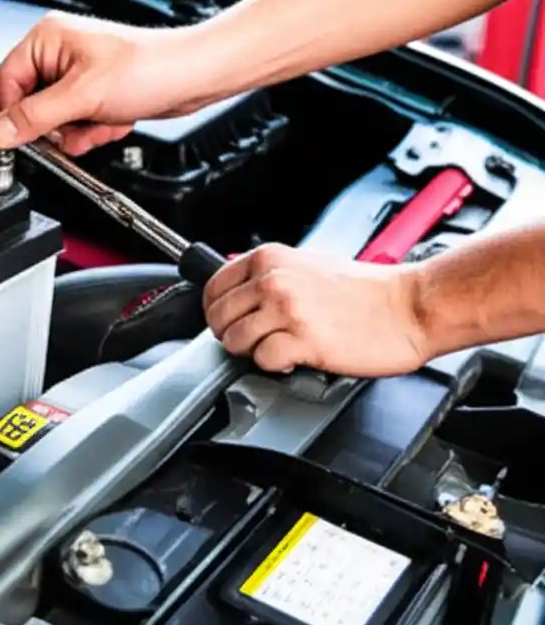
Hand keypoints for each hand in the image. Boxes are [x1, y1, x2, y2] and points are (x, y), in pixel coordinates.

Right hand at [0, 12, 211, 155]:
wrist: (192, 78)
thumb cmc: (149, 69)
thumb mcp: (82, 98)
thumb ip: (34, 117)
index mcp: (46, 38)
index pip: (5, 85)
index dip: (14, 116)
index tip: (25, 139)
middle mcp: (57, 52)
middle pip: (29, 106)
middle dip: (55, 126)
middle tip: (75, 127)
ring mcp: (75, 73)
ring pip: (53, 120)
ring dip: (76, 131)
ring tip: (100, 122)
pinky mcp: (92, 91)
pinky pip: (74, 122)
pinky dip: (91, 130)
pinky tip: (111, 122)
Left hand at [202, 243, 431, 377]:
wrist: (412, 306)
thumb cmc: (370, 289)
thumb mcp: (309, 264)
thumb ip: (271, 276)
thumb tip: (241, 293)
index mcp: (270, 259)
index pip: (212, 287)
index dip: (216, 311)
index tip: (228, 321)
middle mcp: (274, 281)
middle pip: (217, 318)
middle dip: (231, 334)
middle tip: (254, 340)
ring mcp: (288, 310)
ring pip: (234, 340)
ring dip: (251, 353)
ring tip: (277, 348)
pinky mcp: (304, 340)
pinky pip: (262, 360)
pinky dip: (274, 366)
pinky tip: (293, 359)